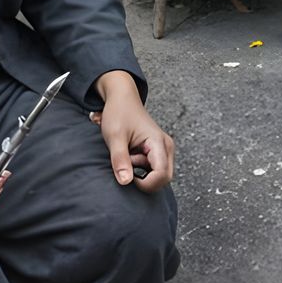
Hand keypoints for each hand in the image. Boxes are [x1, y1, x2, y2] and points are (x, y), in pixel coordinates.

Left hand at [93, 73, 173, 191]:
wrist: (122, 99)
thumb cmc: (119, 113)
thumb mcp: (115, 136)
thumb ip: (120, 159)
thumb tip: (125, 182)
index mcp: (159, 142)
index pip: (161, 175)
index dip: (144, 183)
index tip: (127, 175)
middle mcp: (166, 147)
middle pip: (164, 179)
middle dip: (144, 179)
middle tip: (127, 163)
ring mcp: (164, 150)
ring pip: (157, 176)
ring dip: (140, 173)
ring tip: (128, 155)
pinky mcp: (158, 152)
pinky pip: (153, 170)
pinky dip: (139, 168)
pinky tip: (130, 155)